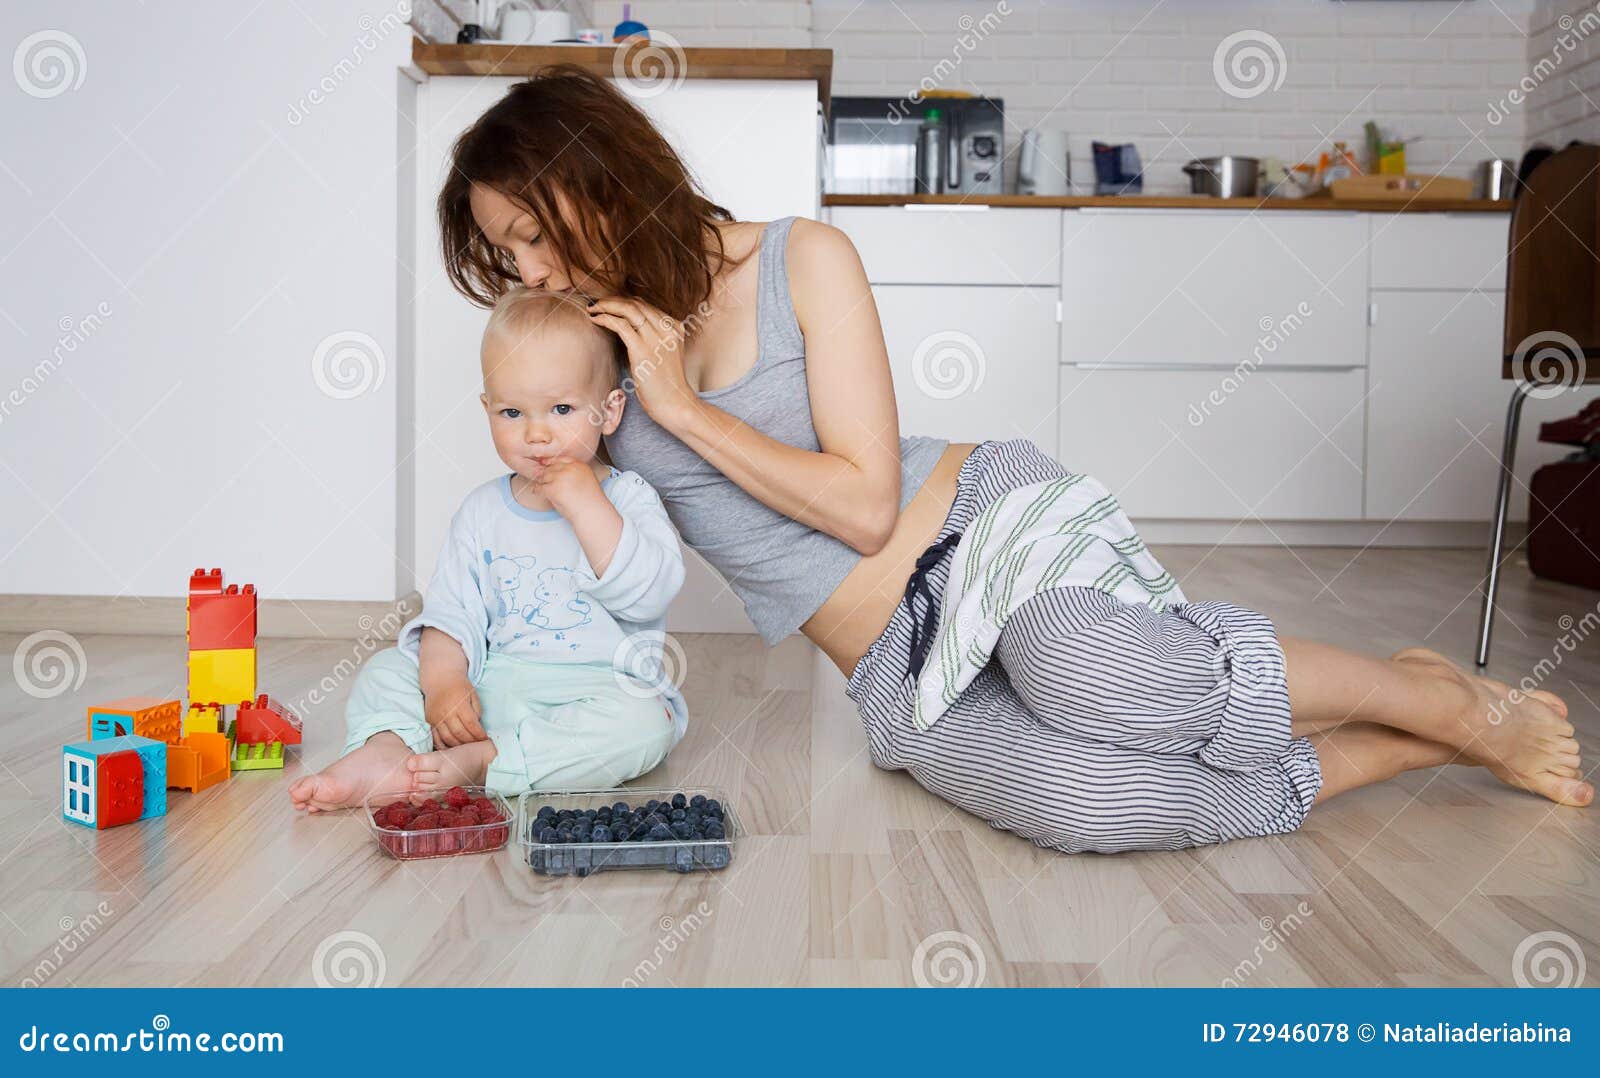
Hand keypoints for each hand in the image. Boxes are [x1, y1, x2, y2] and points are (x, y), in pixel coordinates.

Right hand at [423, 677, 484, 747]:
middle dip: (470, 742)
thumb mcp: (473, 695)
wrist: (440, 680)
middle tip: (477, 747)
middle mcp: (447, 712)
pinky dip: (443, 746)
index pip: (471, 724)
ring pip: (447, 738)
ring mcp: (436, 718)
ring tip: (467, 749)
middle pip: (459, 733)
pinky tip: (452, 750)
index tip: (486, 739)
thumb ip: (476, 711)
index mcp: (460, 704)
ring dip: (458, 746)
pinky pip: (436, 738)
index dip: (479, 734)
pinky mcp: (429, 721)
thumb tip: (477, 729)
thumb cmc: (460, 687)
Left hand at [529, 455, 603, 516]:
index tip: (546, 463)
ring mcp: (560, 477)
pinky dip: (537, 490)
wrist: (592, 512)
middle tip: (543, 480)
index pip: (562, 459)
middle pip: (552, 467)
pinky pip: (540, 487)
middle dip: (547, 474)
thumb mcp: (587, 481)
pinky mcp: (553, 488)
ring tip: (541, 488)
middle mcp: (570, 468)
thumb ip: (575, 475)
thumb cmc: (592, 502)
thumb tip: (560, 476)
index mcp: (580, 466)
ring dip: (542, 482)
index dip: (552, 462)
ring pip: (544, 477)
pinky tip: (537, 492)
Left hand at [586, 296, 695, 423]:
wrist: (674, 404)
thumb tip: (629, 329)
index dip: (625, 302)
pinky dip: (605, 318)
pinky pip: (620, 325)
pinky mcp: (642, 349)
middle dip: (613, 301)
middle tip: (596, 303)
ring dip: (607, 305)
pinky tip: (595, 319)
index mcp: (675, 328)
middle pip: (637, 304)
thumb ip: (655, 339)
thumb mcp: (665, 355)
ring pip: (628, 309)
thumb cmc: (666, 385)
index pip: (646, 306)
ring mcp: (656, 338)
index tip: (609, 305)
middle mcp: (667, 329)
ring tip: (593, 308)